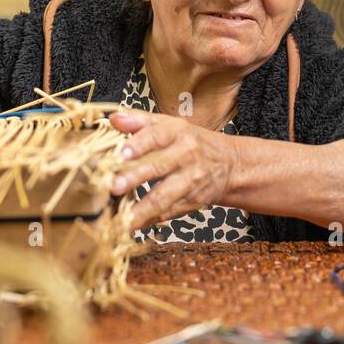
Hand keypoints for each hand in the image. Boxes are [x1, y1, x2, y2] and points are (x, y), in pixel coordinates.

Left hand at [108, 111, 240, 230]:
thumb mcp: (171, 125)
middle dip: (134, 178)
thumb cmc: (193, 142)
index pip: (156, 136)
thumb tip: (113, 118)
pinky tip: (133, 226)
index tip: (120, 154)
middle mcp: (186, 156)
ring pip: (165, 196)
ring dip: (143, 209)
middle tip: (113, 187)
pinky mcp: (193, 201)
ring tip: (122, 219)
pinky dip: (150, 220)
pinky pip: (170, 212)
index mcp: (178, 133)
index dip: (138, 145)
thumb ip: (140, 121)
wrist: (230, 164)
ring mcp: (191, 180)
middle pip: (158, 167)